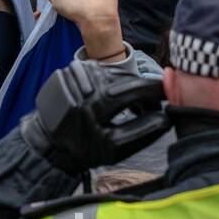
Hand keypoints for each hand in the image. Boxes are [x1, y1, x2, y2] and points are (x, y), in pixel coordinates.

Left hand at [20, 58, 169, 174]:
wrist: (48, 142)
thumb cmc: (83, 149)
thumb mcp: (115, 147)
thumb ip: (144, 130)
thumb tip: (167, 117)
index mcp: (98, 100)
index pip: (137, 88)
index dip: (156, 91)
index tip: (170, 94)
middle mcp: (86, 79)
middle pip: (128, 78)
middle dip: (143, 90)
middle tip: (153, 105)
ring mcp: (76, 71)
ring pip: (115, 72)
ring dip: (128, 85)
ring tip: (135, 105)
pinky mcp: (70, 69)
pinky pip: (100, 71)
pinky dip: (112, 81)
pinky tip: (115, 97)